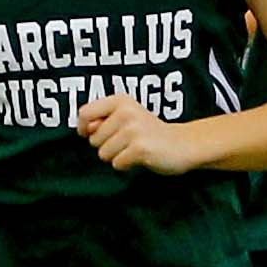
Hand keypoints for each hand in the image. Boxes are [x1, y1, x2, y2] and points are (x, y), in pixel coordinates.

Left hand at [76, 92, 197, 175]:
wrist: (183, 144)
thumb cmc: (149, 132)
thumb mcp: (125, 117)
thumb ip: (102, 120)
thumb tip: (84, 130)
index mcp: (120, 101)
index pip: (84, 113)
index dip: (82, 128)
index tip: (90, 134)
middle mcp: (126, 112)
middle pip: (93, 139)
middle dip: (105, 146)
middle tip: (128, 142)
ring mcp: (133, 130)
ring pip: (103, 154)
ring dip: (116, 156)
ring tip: (134, 148)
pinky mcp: (140, 148)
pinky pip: (117, 163)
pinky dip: (126, 165)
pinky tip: (141, 157)